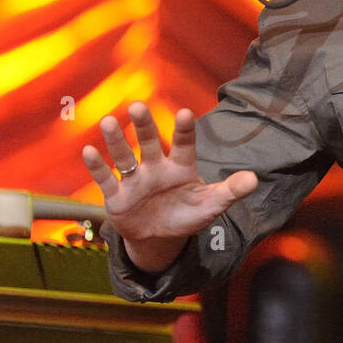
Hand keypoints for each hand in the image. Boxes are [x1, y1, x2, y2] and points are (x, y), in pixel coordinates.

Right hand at [81, 102, 257, 256]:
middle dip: (144, 126)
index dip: (184, 130)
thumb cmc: (187, 214)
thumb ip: (230, 191)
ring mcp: (135, 180)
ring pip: (124, 156)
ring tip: (108, 122)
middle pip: (150, 143)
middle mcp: (156, 168)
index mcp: (180, 167)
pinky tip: (88, 151)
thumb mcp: (211, 205)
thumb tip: (255, 180)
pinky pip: (106, 178)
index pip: (184, 144)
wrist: (160, 237)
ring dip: (116, 140)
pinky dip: (97, 166)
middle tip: (137, 106)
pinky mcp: (117, 195)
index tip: (185, 113)